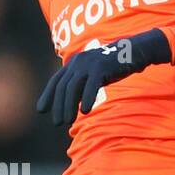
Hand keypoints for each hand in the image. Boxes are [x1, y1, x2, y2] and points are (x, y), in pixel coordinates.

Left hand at [36, 29, 170, 125]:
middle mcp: (78, 61)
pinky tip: (85, 111)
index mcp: (74, 62)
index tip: (41, 110)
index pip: (56, 80)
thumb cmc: (113, 67)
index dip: (48, 95)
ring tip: (68, 121)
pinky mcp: (101, 67)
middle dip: (58, 106)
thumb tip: (70, 105)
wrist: (133, 52)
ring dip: (69, 106)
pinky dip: (86, 98)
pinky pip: (91, 85)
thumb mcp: (93, 76)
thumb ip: (81, 86)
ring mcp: (89, 63)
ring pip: (73, 87)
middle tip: (57, 122)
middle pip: (63, 87)